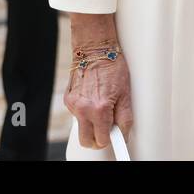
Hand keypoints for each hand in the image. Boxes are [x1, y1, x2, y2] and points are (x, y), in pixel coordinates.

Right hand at [65, 15, 132, 149]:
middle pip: (86, 140)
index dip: (111, 141)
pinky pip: (77, 114)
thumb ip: (124, 117)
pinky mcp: (68, 99)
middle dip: (98, 138)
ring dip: (91, 123)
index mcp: (99, 108)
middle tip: (108, 129)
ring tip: (102, 106)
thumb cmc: (112, 66)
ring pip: (81, 127)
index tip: (116, 145)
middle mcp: (83, 109)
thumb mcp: (125, 92)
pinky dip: (85, 111)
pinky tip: (93, 97)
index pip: (102, 139)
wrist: (95, 48)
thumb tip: (122, 134)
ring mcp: (73, 104)